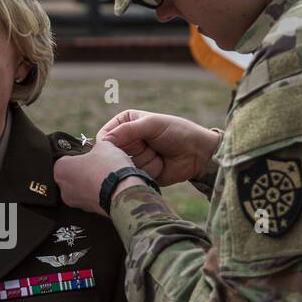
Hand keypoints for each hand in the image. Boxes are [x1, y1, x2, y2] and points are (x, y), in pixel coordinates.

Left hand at [52, 138, 134, 215]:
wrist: (123, 192)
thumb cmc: (108, 166)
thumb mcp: (103, 146)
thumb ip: (96, 146)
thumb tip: (98, 148)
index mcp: (60, 169)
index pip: (65, 159)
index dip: (78, 156)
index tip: (89, 156)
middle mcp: (63, 188)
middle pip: (71, 176)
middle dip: (83, 172)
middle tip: (98, 166)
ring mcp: (75, 202)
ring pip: (81, 189)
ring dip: (90, 184)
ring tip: (105, 177)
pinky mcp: (87, 212)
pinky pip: (90, 199)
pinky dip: (97, 194)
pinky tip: (109, 188)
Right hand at [97, 110, 220, 186]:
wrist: (198, 153)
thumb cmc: (177, 132)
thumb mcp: (152, 124)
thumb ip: (128, 130)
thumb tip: (104, 140)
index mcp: (126, 124)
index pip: (106, 135)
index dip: (109, 143)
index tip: (118, 147)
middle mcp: (127, 141)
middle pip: (111, 154)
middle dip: (125, 154)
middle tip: (142, 149)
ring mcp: (134, 158)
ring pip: (122, 167)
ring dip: (140, 162)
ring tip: (157, 154)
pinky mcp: (141, 173)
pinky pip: (134, 177)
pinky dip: (146, 172)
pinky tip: (159, 165)